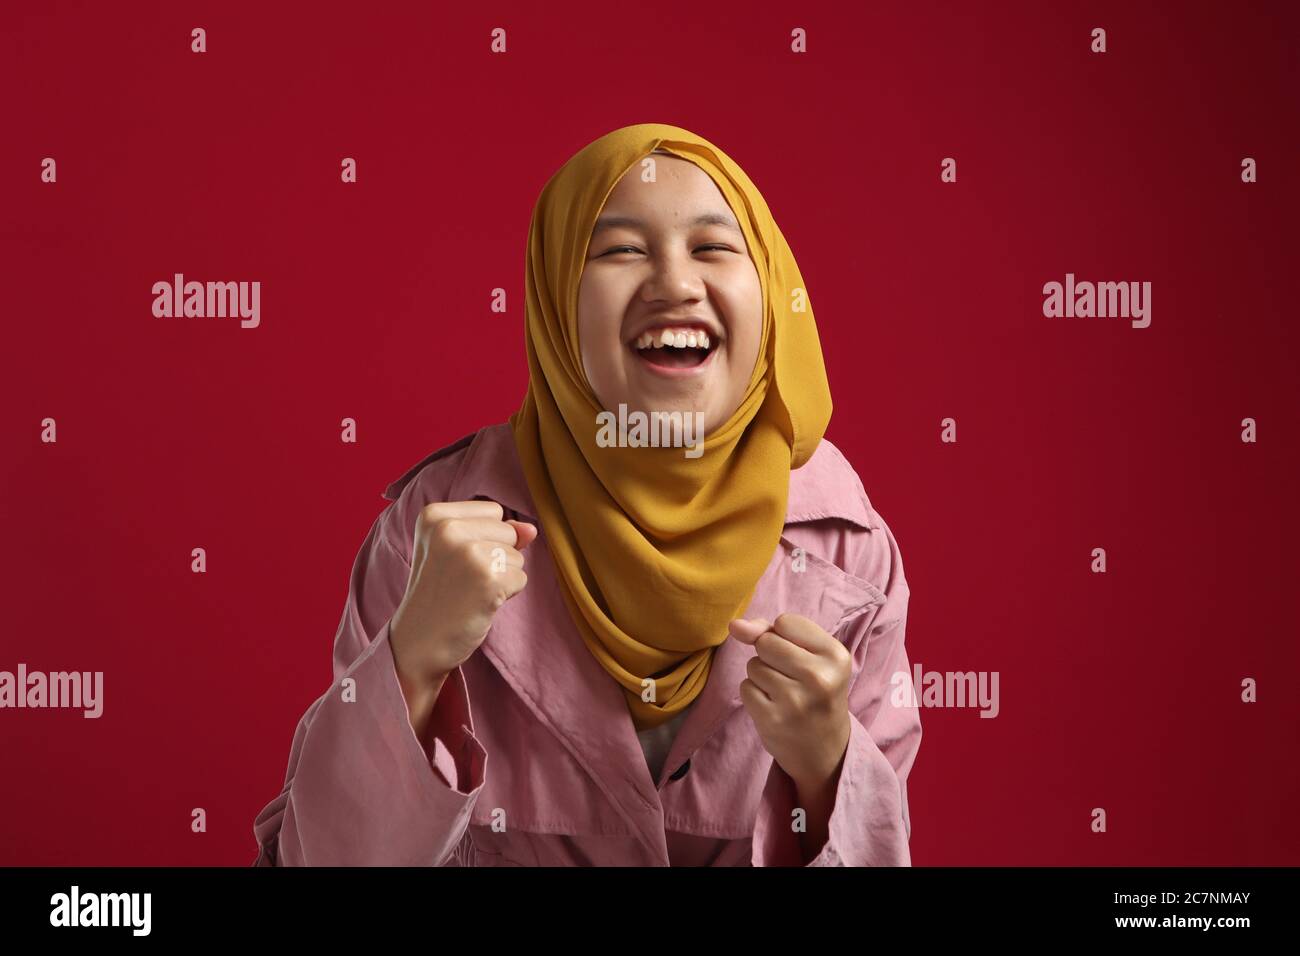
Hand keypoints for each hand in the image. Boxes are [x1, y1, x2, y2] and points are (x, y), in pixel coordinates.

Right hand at [389, 499, 536, 687]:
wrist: (418, 643)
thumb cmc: (439, 595)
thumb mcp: (456, 552)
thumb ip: (495, 533)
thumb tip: (531, 529)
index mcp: (434, 515)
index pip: (493, 511)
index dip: (486, 538)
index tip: (455, 562)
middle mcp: (448, 528)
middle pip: (508, 530)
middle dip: (496, 557)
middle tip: (462, 580)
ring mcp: (468, 553)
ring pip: (518, 556)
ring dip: (502, 577)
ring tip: (469, 592)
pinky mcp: (488, 578)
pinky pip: (521, 578)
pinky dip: (507, 595)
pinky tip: (479, 604)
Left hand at [728, 613, 851, 789]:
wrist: (824, 749)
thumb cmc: (814, 691)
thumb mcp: (810, 656)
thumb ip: (771, 632)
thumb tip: (734, 625)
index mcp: (836, 656)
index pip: (785, 622)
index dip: (783, 637)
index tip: (800, 656)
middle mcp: (819, 678)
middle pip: (766, 642)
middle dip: (770, 655)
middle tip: (791, 677)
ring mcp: (795, 701)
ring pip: (754, 665)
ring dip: (761, 676)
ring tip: (785, 693)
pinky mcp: (773, 720)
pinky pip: (746, 687)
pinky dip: (754, 694)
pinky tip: (773, 706)